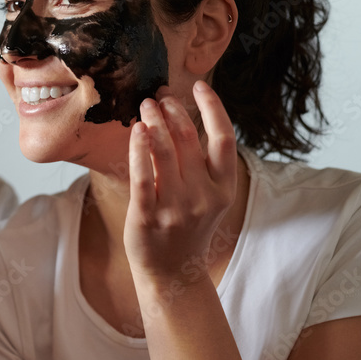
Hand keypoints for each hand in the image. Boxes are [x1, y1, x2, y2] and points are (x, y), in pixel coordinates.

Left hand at [123, 81, 237, 281]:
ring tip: (145, 106)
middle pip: (189, 140)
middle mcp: (203, 197)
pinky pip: (142, 175)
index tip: (200, 86)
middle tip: (160, 97)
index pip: (225, 138)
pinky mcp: (148, 216)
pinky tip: (135, 131)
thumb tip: (185, 119)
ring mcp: (175, 208)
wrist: (172, 273)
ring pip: (165, 151)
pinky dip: (138, 148)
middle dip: (173, 111)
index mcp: (224, 189)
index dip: (214, 107)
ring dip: (154, 122)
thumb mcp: (209, 199)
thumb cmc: (187, 228)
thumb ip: (203, 165)